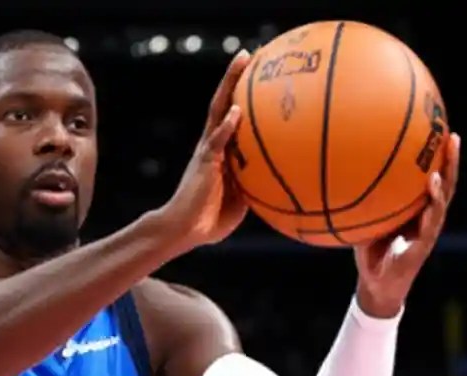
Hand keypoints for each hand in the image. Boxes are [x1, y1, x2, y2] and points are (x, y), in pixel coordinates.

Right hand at [153, 50, 251, 248]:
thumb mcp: (242, 199)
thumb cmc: (210, 219)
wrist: (184, 229)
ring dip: (229, 85)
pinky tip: (237, 111)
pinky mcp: (204, 162)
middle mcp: (212, 144)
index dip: (242, 94)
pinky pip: (217, 141)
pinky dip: (227, 126)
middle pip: (224, 102)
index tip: (258, 74)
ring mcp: (207, 150)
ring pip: (218, 110)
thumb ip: (255, 184)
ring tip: (242, 61)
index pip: (233, 115)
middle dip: (235, 78)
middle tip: (250, 54)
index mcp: (221, 151)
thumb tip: (283, 181)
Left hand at [354, 132, 461, 317]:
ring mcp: (427, 233)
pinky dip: (429, 211)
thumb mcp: (365, 221)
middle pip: (445, 184)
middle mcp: (427, 217)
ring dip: (443, 186)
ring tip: (439, 170)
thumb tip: (338, 172)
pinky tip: (428, 195)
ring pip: (442, 205)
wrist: (375, 284)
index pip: (432, 176)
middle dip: (451, 162)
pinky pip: (428, 228)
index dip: (438, 156)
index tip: (440, 128)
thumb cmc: (370, 249)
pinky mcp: (421, 249)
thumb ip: (361, 200)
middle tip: (453, 137)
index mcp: (417, 208)